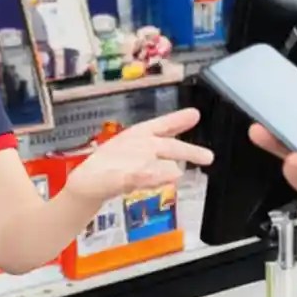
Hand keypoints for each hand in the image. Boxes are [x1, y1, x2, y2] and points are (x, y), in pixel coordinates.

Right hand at [66, 108, 214, 203]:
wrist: (88, 182)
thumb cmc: (114, 160)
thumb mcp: (139, 139)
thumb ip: (167, 128)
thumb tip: (194, 115)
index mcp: (142, 132)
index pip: (164, 124)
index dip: (179, 119)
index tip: (194, 115)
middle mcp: (141, 144)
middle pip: (171, 148)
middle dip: (191, 152)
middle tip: (208, 158)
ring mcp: (135, 160)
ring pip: (166, 168)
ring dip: (166, 174)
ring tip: (155, 177)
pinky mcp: (129, 177)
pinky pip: (149, 178)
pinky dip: (154, 180)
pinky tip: (152, 180)